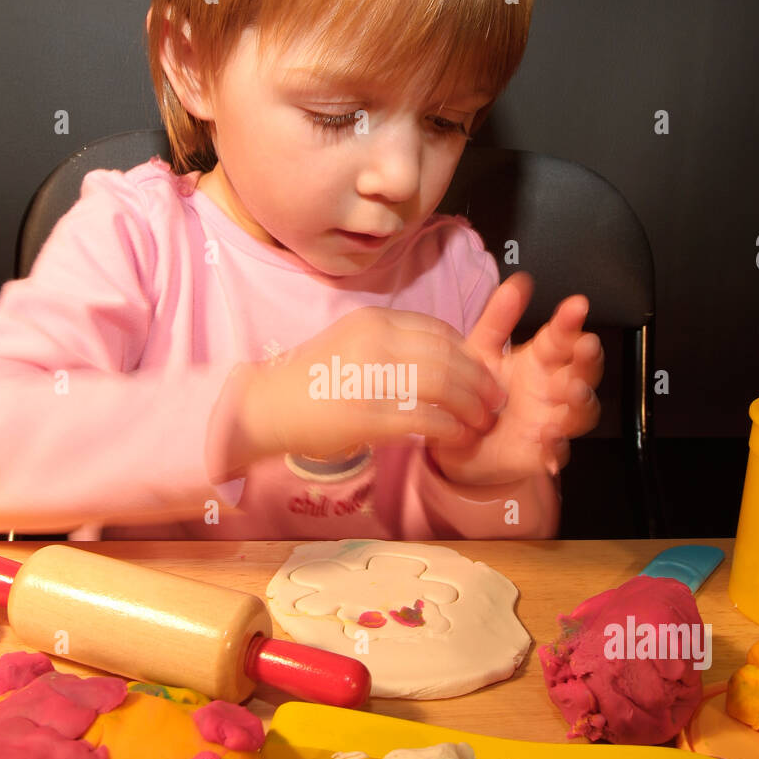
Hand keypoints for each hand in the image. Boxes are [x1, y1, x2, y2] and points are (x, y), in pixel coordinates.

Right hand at [227, 306, 505, 466]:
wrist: (265, 407)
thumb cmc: (310, 381)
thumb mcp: (351, 342)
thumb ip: (390, 344)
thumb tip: (438, 356)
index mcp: (373, 321)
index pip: (438, 330)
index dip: (468, 353)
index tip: (480, 371)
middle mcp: (375, 341)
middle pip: (447, 356)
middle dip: (479, 380)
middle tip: (494, 399)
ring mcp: (371, 377)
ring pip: (442, 385)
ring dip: (471, 405)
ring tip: (483, 420)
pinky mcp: (367, 414)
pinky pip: (424, 418)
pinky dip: (450, 428)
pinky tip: (459, 436)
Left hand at [429, 272, 603, 485]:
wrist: (459, 445)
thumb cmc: (476, 395)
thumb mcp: (479, 351)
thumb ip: (497, 319)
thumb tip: (516, 283)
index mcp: (540, 360)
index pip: (563, 336)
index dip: (571, 320)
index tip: (576, 305)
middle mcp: (553, 389)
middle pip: (583, 371)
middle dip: (589, 358)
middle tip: (586, 345)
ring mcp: (552, 421)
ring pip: (581, 411)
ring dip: (582, 400)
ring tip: (574, 392)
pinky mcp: (542, 453)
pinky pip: (557, 452)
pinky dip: (557, 448)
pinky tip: (550, 439)